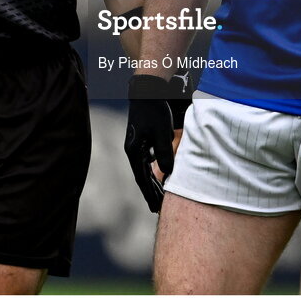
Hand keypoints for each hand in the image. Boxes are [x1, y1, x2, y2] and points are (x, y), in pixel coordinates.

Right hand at [124, 74, 191, 212]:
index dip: (149, 194)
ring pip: (144, 169)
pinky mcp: (141, 139)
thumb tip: (166, 174)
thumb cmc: (154, 111)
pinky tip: (159, 174)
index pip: (142, 179)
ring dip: (151, 182)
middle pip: (141, 176)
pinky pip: (146, 160)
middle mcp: (133, 150)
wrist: (147, 91)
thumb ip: (164, 154)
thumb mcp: (162, 133)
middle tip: (157, 209)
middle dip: (150, 193)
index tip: (155, 208)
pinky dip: (153, 170)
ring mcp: (136, 144)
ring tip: (159, 196)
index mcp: (135, 151)